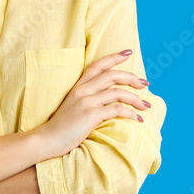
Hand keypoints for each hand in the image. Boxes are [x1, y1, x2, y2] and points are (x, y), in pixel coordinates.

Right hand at [31, 50, 150, 158]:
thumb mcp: (74, 106)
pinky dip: (130, 113)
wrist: (47, 140)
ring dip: (136, 99)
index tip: (128, 52)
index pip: (98, 65)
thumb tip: (110, 99)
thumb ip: (88, 99)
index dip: (114, 57)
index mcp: (78, 86)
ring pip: (118, 93)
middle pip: (112, 75)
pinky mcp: (90, 115)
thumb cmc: (62, 127)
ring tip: (145, 106)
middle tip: (145, 84)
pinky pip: (116, 110)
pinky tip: (137, 119)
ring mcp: (86, 102)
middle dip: (132, 78)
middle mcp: (82, 90)